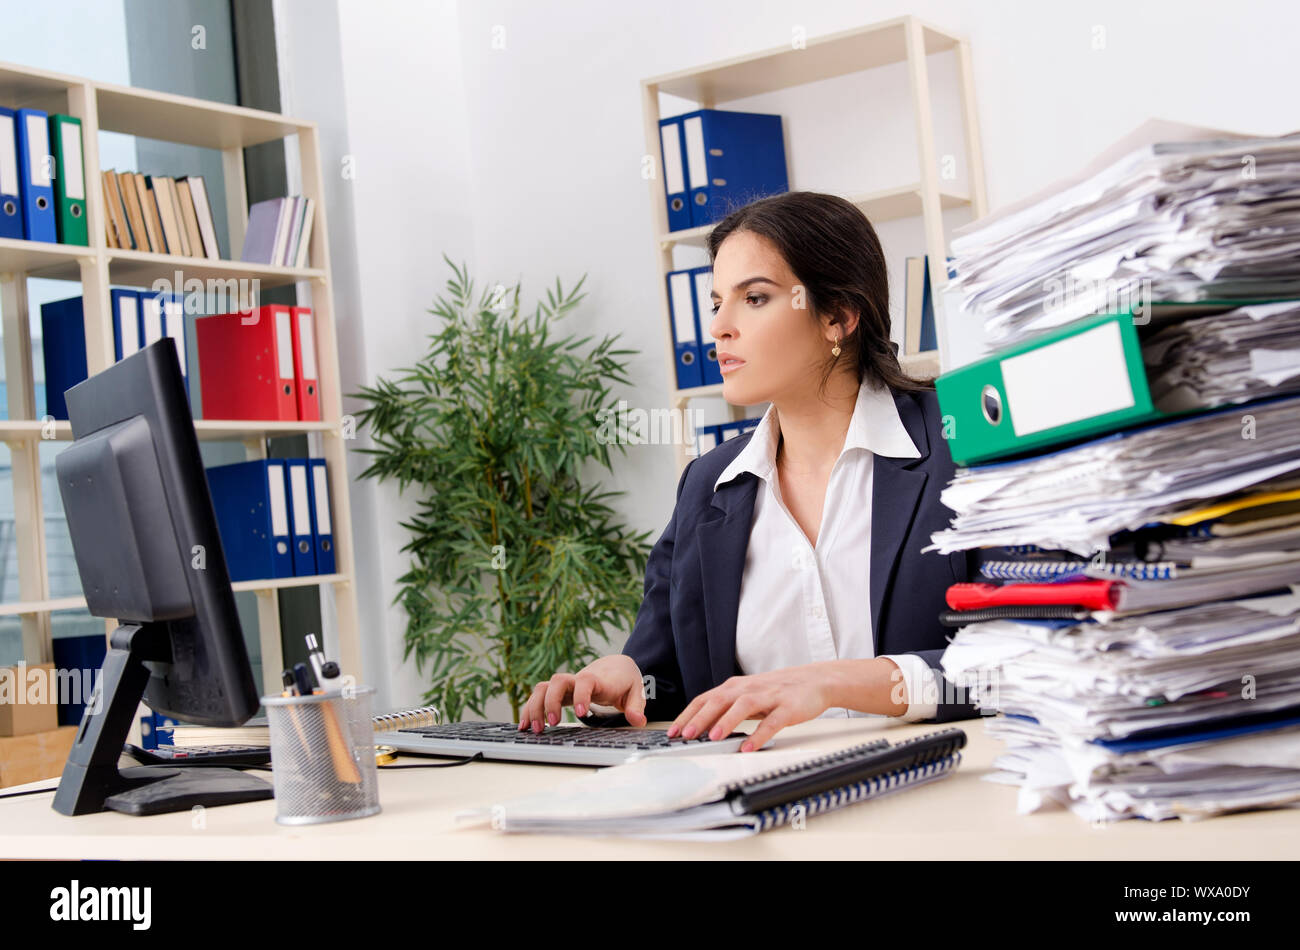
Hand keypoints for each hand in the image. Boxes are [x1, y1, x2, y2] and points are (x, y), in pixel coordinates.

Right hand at [518, 654, 647, 732]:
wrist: (615, 666)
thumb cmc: (624, 679)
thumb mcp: (636, 691)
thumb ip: (636, 705)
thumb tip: (638, 720)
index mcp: (598, 679)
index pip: (586, 681)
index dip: (582, 695)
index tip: (580, 713)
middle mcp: (578, 679)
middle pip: (557, 681)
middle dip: (552, 702)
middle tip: (553, 724)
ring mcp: (566, 686)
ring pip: (543, 688)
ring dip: (535, 707)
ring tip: (535, 730)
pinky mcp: (559, 693)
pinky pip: (539, 697)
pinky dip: (529, 710)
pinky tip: (525, 726)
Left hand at [667, 664, 838, 751]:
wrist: (814, 681)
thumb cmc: (776, 691)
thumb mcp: (747, 696)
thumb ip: (726, 709)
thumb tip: (700, 728)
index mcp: (735, 687)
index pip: (705, 699)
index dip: (688, 715)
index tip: (673, 732)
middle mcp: (748, 689)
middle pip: (719, 700)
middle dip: (700, 718)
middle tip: (686, 735)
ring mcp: (768, 697)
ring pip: (743, 707)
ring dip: (727, 721)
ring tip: (714, 738)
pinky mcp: (787, 707)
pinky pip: (772, 722)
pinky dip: (759, 734)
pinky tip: (749, 746)